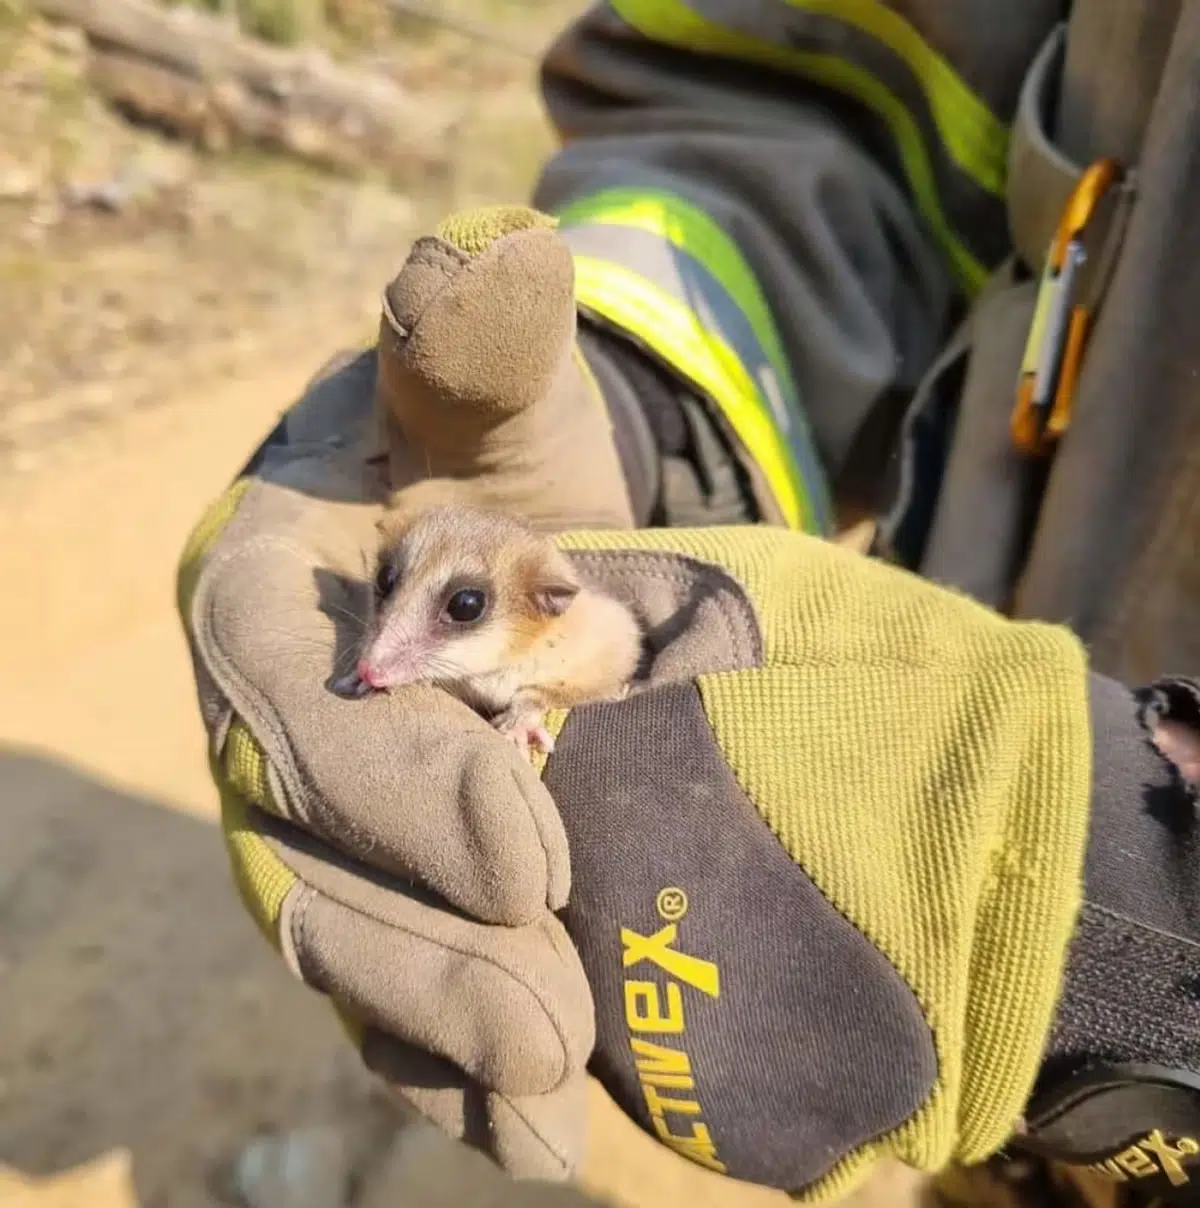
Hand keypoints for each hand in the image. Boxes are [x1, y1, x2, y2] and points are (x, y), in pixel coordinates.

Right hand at [179, 380, 1094, 1196]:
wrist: (522, 537)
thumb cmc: (496, 456)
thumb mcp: (496, 396)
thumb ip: (477, 349)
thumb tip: (486, 255)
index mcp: (259, 601)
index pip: (292, 709)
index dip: (392, 789)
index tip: (526, 852)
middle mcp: (265, 728)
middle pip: (306, 865)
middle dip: (420, 958)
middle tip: (544, 1029)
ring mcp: (319, 824)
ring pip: (348, 954)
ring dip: (442, 1041)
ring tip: (549, 1112)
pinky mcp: (382, 885)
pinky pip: (395, 994)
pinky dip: (454, 1067)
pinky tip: (534, 1127)